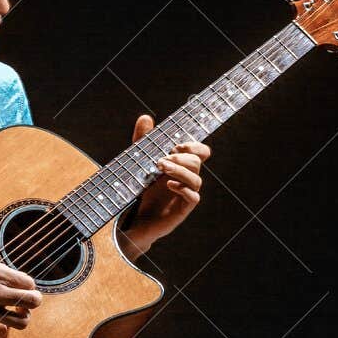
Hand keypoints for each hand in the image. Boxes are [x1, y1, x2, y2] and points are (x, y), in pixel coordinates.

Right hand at [0, 253, 40, 337]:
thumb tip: (11, 276)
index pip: (29, 283)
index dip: (28, 286)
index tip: (22, 289)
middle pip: (33, 301)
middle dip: (34, 302)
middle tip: (27, 303)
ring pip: (23, 321)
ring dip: (22, 317)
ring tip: (14, 315)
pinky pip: (2, 332)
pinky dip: (2, 328)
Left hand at [119, 114, 210, 258]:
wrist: (136, 220)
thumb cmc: (143, 190)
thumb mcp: (140, 162)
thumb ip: (143, 141)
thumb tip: (146, 117)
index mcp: (182, 166)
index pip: (201, 151)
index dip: (195, 144)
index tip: (176, 145)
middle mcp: (187, 179)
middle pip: (197, 161)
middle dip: (181, 157)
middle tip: (161, 160)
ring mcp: (186, 195)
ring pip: (196, 179)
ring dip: (180, 170)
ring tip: (161, 168)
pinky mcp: (182, 210)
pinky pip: (193, 198)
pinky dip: (183, 189)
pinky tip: (168, 185)